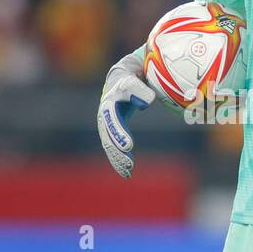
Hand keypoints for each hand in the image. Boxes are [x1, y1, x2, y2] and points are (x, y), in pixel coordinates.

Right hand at [97, 51, 154, 177]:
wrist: (120, 79)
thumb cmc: (129, 79)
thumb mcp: (133, 81)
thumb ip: (140, 89)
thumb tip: (148, 102)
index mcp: (108, 105)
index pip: (112, 122)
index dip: (119, 134)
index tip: (129, 146)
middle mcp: (104, 117)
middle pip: (109, 137)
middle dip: (118, 152)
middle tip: (130, 164)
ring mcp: (106, 126)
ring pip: (110, 146)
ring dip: (118, 159)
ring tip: (129, 172)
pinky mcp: (112, 132)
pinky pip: (113, 148)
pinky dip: (119, 159)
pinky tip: (127, 171)